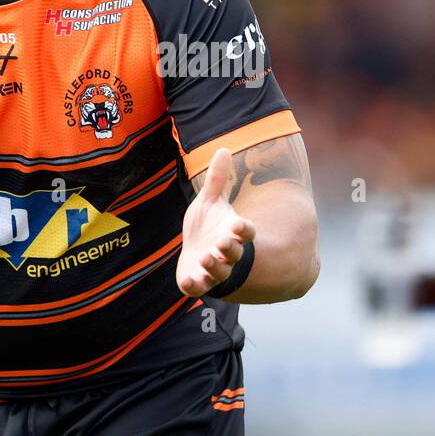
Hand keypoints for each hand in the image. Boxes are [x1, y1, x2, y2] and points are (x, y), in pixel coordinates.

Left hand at [177, 147, 255, 297]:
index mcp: (232, 233)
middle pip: (234, 253)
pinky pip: (199, 287)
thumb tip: (223, 148)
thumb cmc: (207, 226)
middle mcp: (226, 252)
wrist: (195, 253)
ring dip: (214, 266)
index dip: (243, 229)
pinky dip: (195, 285)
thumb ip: (217, 180)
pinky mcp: (199, 282)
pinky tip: (189, 281)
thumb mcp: (209, 202)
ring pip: (219, 272)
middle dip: (229, 249)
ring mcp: (213, 269)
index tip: (238, 223)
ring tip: (206, 258)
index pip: (245, 232)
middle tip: (222, 242)